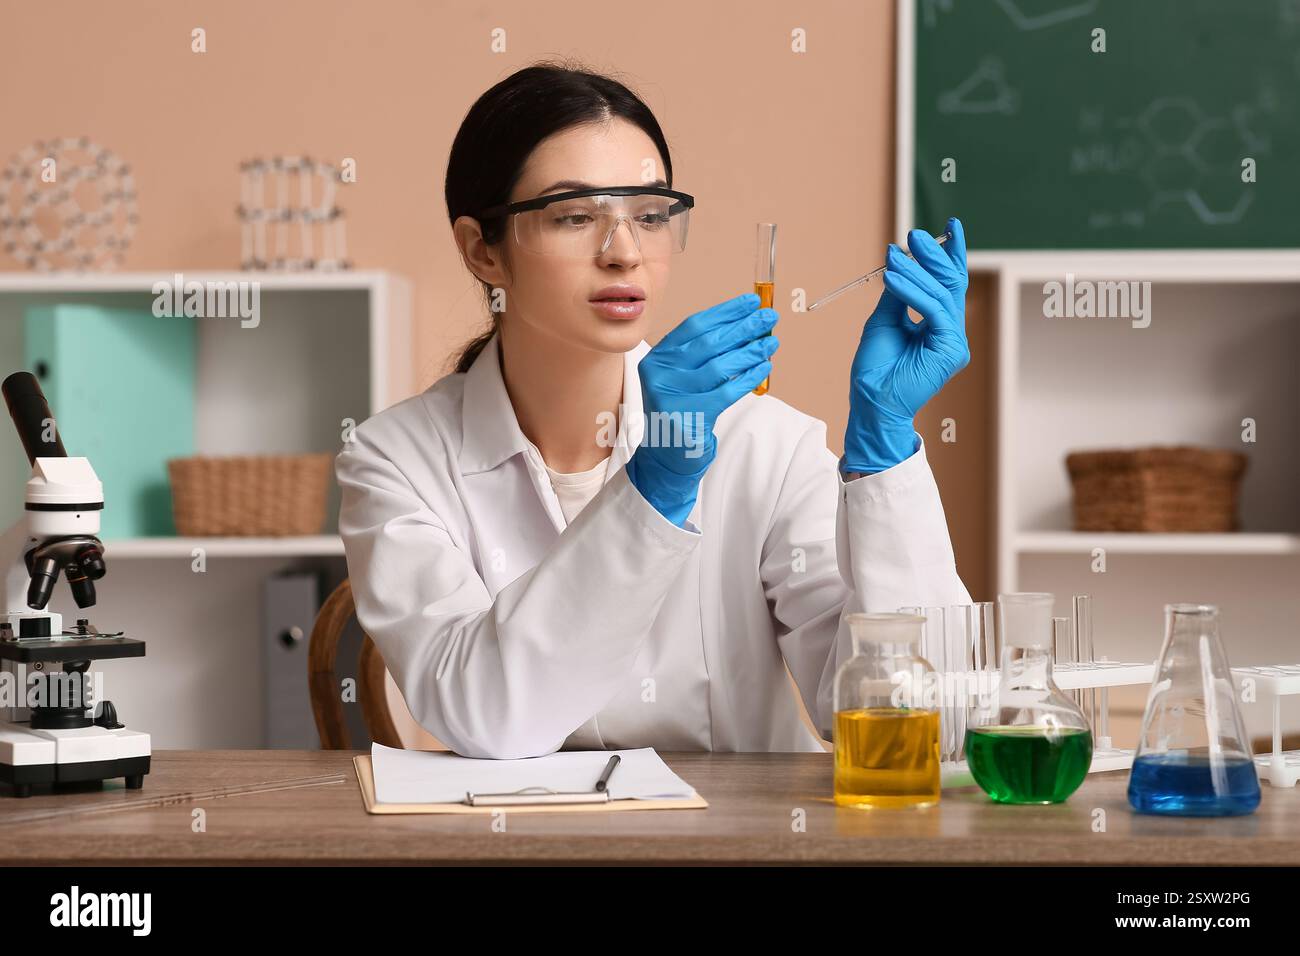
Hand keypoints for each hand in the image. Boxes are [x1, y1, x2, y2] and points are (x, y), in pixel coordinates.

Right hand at [626, 293, 778, 525]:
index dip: (726, 312)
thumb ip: (704, 352)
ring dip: (751, 352)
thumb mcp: (683, 376)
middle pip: (710, 343)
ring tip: (771, 343)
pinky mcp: (689, 415)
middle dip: (745, 327)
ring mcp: (672, 395)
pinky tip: (764, 368)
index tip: (752, 302)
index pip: (695, 326)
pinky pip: (727, 391)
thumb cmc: (681, 409)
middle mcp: (660, 373)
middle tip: (770, 318)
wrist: (666, 455)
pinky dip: (749, 377)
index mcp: (658, 357)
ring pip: (721, 366)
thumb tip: (747, 324)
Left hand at [844, 217, 968, 473]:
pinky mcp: (951, 350)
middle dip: (934, 256)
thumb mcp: (884, 320)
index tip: (949, 227)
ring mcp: (954, 342)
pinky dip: (914, 292)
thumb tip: (901, 260)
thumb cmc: (875, 368)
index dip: (951, 255)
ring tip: (895, 255)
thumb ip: (898, 294)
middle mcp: (951, 331)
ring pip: (943, 294)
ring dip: (918, 270)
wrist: (871, 400)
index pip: (948, 284)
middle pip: (951, 284)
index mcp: (938, 324)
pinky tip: (894, 279)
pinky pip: (935, 312)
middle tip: (914, 236)